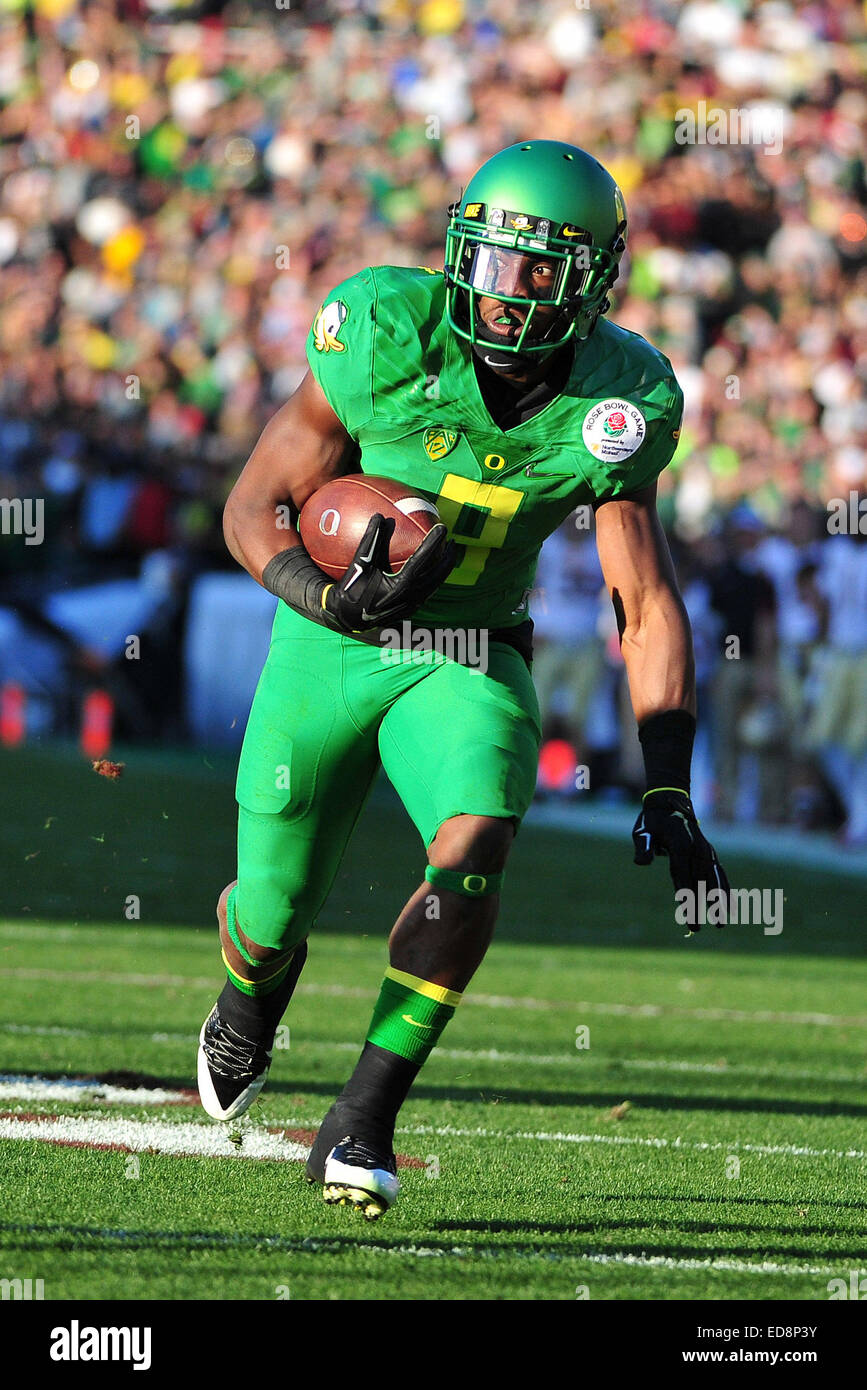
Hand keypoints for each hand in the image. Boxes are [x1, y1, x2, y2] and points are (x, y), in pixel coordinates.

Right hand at [325, 514, 455, 631]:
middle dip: (448, 558)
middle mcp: (409, 597)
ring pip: (434, 585)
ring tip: (447, 554)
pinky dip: (433, 578)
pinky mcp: (409, 610)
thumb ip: (370, 541)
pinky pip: (427, 591)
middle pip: (437, 575)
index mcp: (399, 586)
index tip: (442, 527)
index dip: (433, 543)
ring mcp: (411, 605)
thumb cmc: (350, 589)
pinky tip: (432, 569)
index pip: (422, 560)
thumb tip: (379, 516)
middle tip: (452, 541)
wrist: (347, 618)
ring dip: (443, 569)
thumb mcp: (359, 564)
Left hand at [632, 788, 729, 932]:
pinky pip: (720, 874)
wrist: (669, 803)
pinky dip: (725, 891)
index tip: (687, 914)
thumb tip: (641, 863)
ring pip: (715, 880)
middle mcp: (697, 848)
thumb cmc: (653, 821)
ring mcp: (706, 851)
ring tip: (721, 923)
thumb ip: (643, 847)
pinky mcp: (710, 854)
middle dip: (701, 906)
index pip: (682, 875)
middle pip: (700, 882)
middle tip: (700, 928)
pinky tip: (730, 908)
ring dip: (720, 901)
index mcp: (681, 844)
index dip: (685, 895)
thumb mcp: (643, 831)